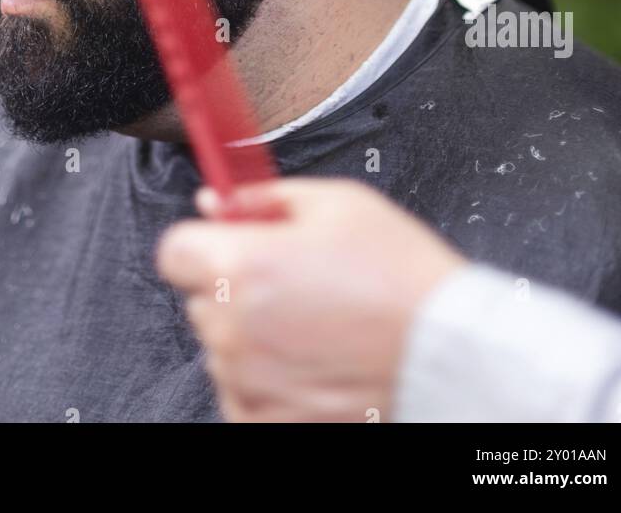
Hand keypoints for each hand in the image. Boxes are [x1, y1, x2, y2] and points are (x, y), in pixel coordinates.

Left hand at [156, 178, 462, 422]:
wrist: (446, 349)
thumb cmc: (398, 274)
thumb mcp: (336, 203)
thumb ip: (264, 198)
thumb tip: (216, 201)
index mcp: (242, 265)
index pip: (174, 250)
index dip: (206, 241)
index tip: (235, 244)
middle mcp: (233, 327)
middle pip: (202, 297)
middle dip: (236, 285)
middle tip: (295, 280)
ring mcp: (247, 381)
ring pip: (222, 346)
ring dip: (251, 334)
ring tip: (314, 323)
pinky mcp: (266, 422)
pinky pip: (240, 393)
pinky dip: (266, 379)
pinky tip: (311, 360)